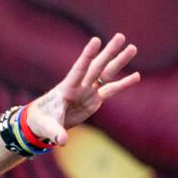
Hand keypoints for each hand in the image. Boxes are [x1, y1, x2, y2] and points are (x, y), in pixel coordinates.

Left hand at [24, 33, 139, 146]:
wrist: (43, 123)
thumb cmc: (41, 122)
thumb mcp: (46, 128)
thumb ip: (55, 132)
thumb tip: (62, 141)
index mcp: (67, 88)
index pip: (79, 69)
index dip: (87, 56)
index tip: (96, 40)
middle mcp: (79, 86)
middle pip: (96, 67)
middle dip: (109, 52)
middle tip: (121, 36)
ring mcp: (88, 91)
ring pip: (106, 74)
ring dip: (119, 62)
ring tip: (132, 48)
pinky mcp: (94, 100)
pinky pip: (111, 90)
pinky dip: (123, 84)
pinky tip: (137, 76)